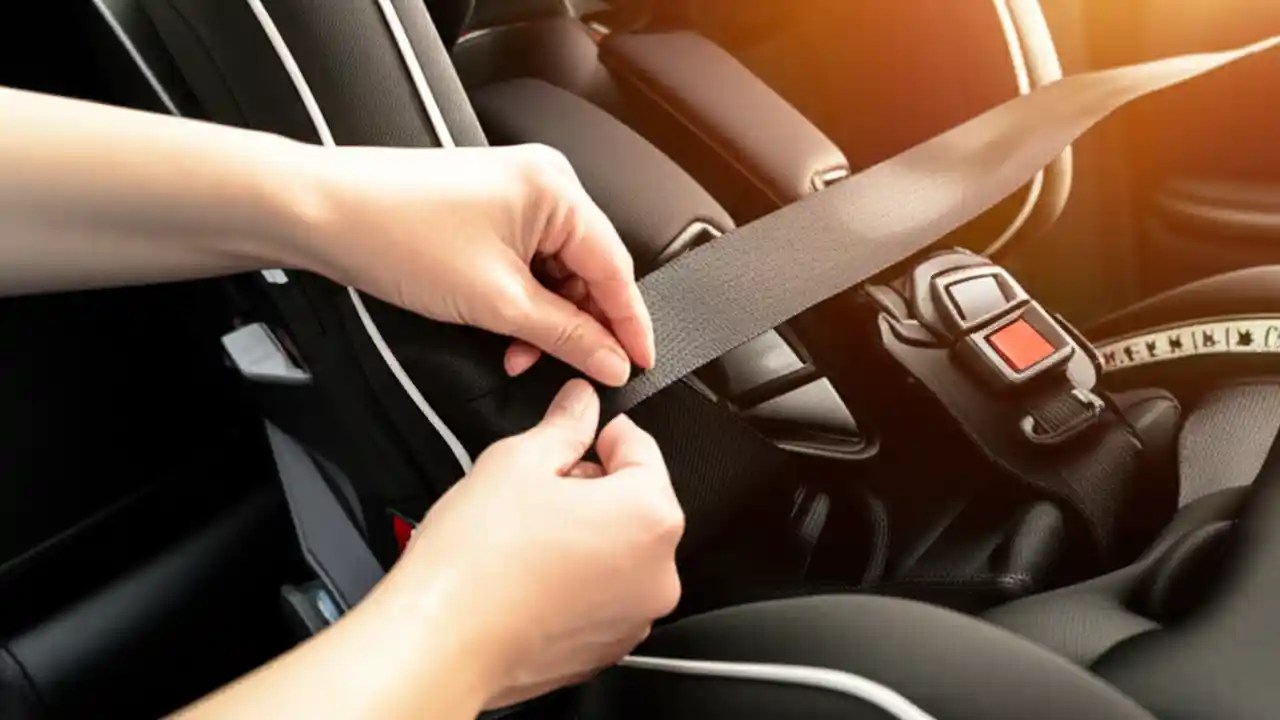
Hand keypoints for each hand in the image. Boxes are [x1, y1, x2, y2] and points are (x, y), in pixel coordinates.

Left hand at [297, 144, 653, 385]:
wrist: (322, 213)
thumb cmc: (396, 235)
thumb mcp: (497, 301)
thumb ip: (566, 334)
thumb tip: (612, 359)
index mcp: (557, 188)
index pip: (616, 267)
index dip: (630, 324)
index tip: (640, 364)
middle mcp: (542, 181)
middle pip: (588, 269)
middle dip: (576, 324)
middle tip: (570, 367)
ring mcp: (514, 192)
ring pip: (555, 270)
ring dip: (544, 318)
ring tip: (518, 350)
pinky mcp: (487, 207)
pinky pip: (526, 260)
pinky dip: (521, 300)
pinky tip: (504, 327)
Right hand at [363, 380, 683, 708]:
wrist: (440, 646)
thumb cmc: (476, 563)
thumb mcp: (517, 462)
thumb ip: (563, 425)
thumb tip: (581, 403)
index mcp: (650, 517)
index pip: (640, 446)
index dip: (598, 433)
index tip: (570, 435)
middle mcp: (658, 573)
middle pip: (634, 502)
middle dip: (591, 487)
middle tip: (536, 491)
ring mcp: (635, 617)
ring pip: (619, 550)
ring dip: (584, 534)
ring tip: (527, 537)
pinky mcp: (607, 648)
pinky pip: (603, 595)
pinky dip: (576, 579)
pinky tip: (530, 575)